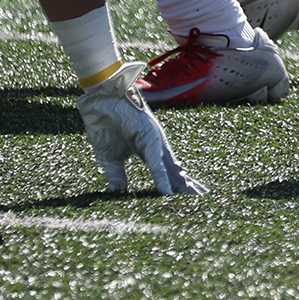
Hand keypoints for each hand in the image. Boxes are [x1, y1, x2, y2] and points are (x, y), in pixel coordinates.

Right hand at [77, 63, 204, 193]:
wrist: (98, 101)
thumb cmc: (104, 125)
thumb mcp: (110, 158)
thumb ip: (117, 175)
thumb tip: (120, 193)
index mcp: (148, 150)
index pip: (166, 170)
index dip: (175, 183)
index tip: (186, 196)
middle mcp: (156, 145)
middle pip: (174, 169)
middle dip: (186, 184)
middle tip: (201, 198)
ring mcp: (154, 140)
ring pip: (170, 166)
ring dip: (181, 183)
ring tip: (192, 197)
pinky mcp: (149, 136)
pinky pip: (155, 161)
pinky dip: (161, 176)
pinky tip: (166, 191)